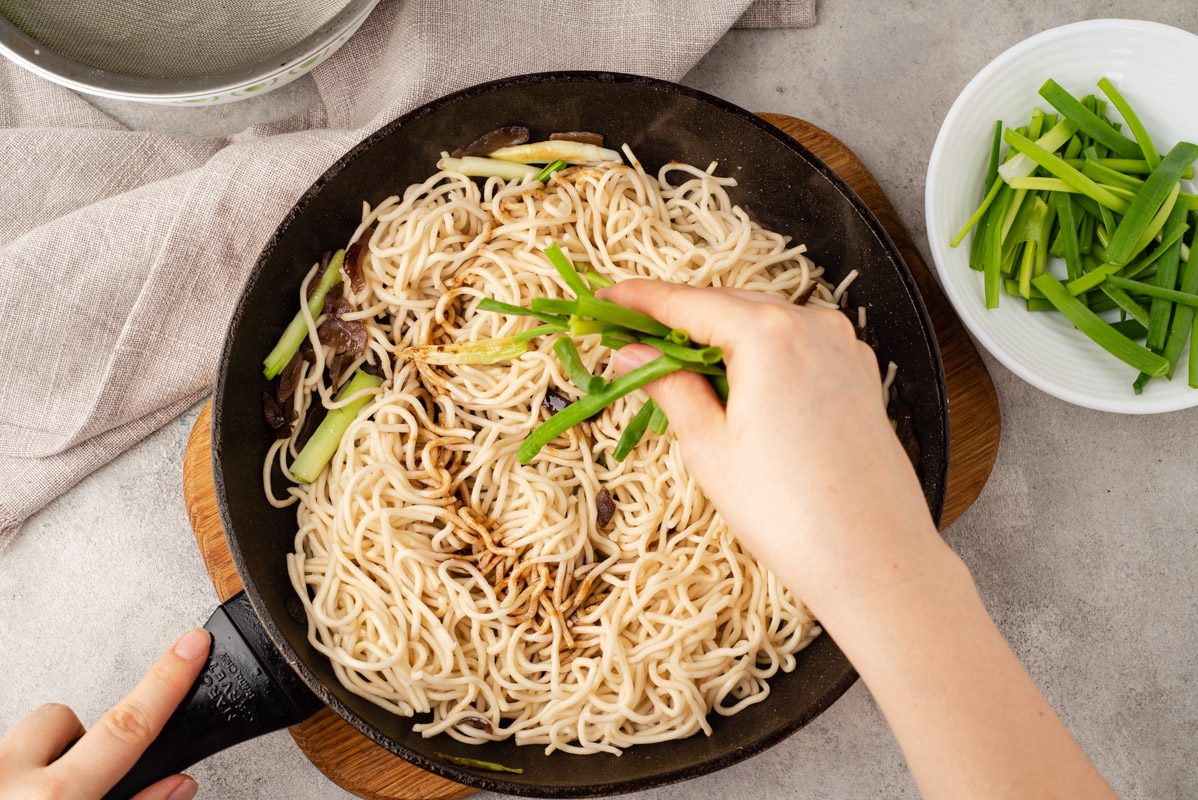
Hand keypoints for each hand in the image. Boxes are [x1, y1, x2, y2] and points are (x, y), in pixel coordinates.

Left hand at [0, 629, 210, 799]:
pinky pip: (1, 752)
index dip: (167, 681)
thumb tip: (176, 783)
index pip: (129, 726)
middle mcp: (11, 776)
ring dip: (35, 763)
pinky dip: (11, 773)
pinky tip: (14, 794)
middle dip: (76, 745)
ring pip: (24, 736)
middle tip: (77, 785)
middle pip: (64, 720)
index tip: (192, 646)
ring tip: (35, 797)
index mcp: (55, 798)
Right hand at [600, 279, 946, 618]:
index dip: (639, 298)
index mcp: (769, 333)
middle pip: (727, 305)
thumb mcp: (708, 446)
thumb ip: (667, 384)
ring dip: (719, 338)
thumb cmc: (786, 510)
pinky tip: (734, 384)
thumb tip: (630, 354)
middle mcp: (812, 324)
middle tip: (631, 341)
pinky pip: (796, 345)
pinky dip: (760, 354)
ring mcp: (843, 345)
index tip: (605, 297)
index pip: (688, 301)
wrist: (874, 557)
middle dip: (679, 320)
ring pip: (764, 323)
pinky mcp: (859, 371)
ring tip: (676, 368)